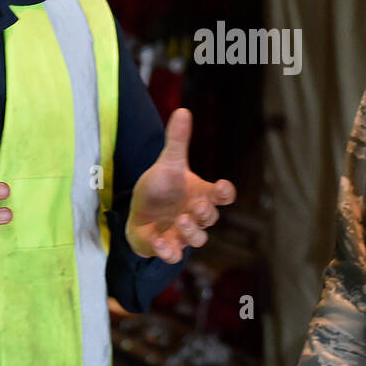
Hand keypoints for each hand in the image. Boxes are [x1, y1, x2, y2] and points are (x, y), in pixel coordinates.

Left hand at [125, 108, 235, 263]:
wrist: (140, 214)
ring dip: (191, 232)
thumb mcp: (167, 164)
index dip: (225, 193)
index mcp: (200, 194)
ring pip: (198, 239)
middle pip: (211, 218)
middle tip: (195, 204)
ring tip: (180, 220)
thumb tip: (183, 110)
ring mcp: (182, 233)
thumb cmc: (161, 189)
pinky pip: (173, 255)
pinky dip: (168, 250)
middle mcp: (195, 215)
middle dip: (205, 212)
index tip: (221, 186)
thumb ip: (177, 142)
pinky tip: (159, 241)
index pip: (222, 196)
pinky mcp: (165, 247)